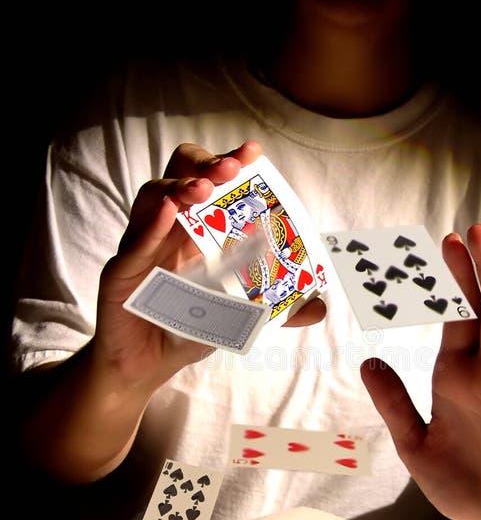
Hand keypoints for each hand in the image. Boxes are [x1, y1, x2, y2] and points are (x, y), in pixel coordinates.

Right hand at [94, 141, 324, 388]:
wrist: (147, 366)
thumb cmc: (186, 329)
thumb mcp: (238, 316)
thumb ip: (278, 310)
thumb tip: (320, 308)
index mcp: (195, 230)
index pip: (210, 181)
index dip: (228, 162)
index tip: (252, 153)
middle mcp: (166, 229)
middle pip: (178, 174)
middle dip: (205, 164)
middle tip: (230, 169)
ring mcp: (141, 247)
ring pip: (151, 198)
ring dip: (178, 187)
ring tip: (203, 191)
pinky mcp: (121, 273)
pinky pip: (134, 242)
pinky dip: (151, 225)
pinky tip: (169, 211)